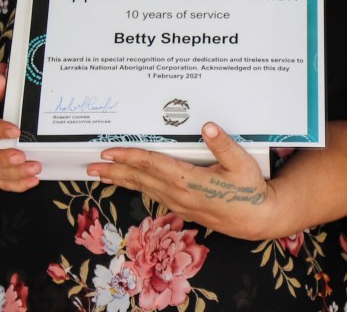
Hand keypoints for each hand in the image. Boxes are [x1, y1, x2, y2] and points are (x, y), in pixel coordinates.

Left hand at [88, 122, 276, 239]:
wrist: (255, 219)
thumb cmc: (249, 190)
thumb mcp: (241, 163)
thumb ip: (223, 145)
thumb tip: (207, 127)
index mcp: (189, 181)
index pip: (152, 165)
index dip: (129, 157)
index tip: (109, 152)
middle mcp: (178, 195)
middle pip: (140, 179)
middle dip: (114, 171)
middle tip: (91, 166)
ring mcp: (179, 204)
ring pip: (143, 189)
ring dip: (122, 180)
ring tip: (103, 174)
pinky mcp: (182, 209)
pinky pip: (153, 195)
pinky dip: (137, 187)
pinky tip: (131, 184)